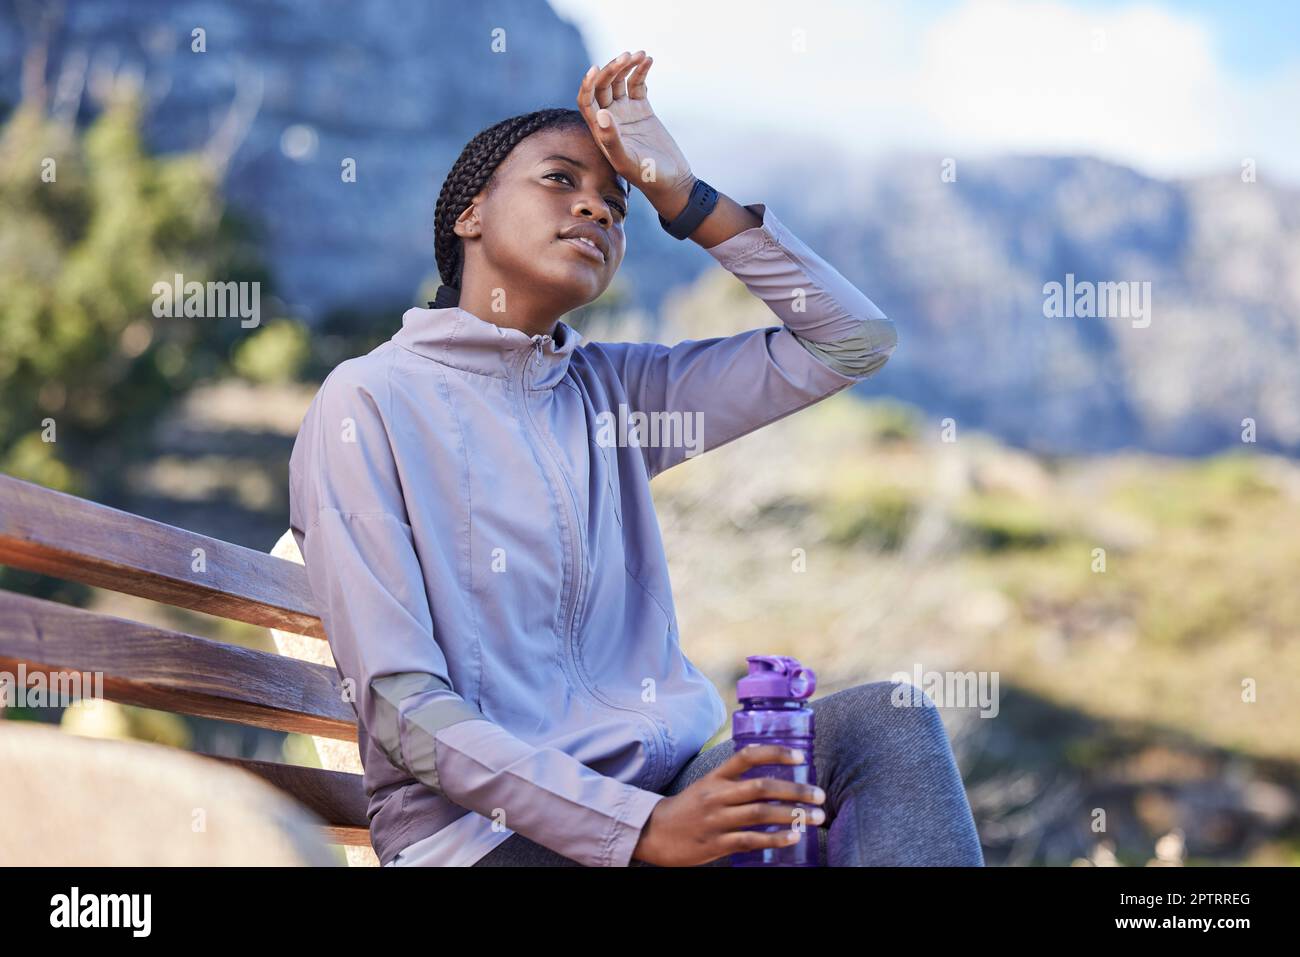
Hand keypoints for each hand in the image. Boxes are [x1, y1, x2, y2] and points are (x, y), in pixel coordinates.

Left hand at [575, 50, 694, 205]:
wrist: (672, 180)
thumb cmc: (647, 177)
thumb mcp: (627, 161)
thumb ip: (612, 140)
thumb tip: (601, 113)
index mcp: (600, 131)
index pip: (586, 101)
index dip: (587, 84)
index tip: (596, 69)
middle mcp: (610, 119)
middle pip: (603, 86)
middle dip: (613, 69)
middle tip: (628, 57)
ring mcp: (626, 113)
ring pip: (620, 81)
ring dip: (627, 66)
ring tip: (640, 54)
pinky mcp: (643, 109)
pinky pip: (638, 84)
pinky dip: (641, 71)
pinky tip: (649, 60)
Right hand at [631, 745, 825, 866]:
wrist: (653, 833)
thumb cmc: (686, 809)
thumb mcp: (705, 786)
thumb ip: (732, 781)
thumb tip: (768, 777)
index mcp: (715, 777)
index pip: (747, 756)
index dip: (775, 753)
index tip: (801, 757)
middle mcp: (718, 795)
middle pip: (762, 787)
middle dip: (796, 790)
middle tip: (819, 795)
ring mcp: (717, 819)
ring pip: (761, 813)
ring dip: (793, 815)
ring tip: (816, 818)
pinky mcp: (716, 843)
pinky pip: (750, 840)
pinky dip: (774, 839)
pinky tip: (792, 838)